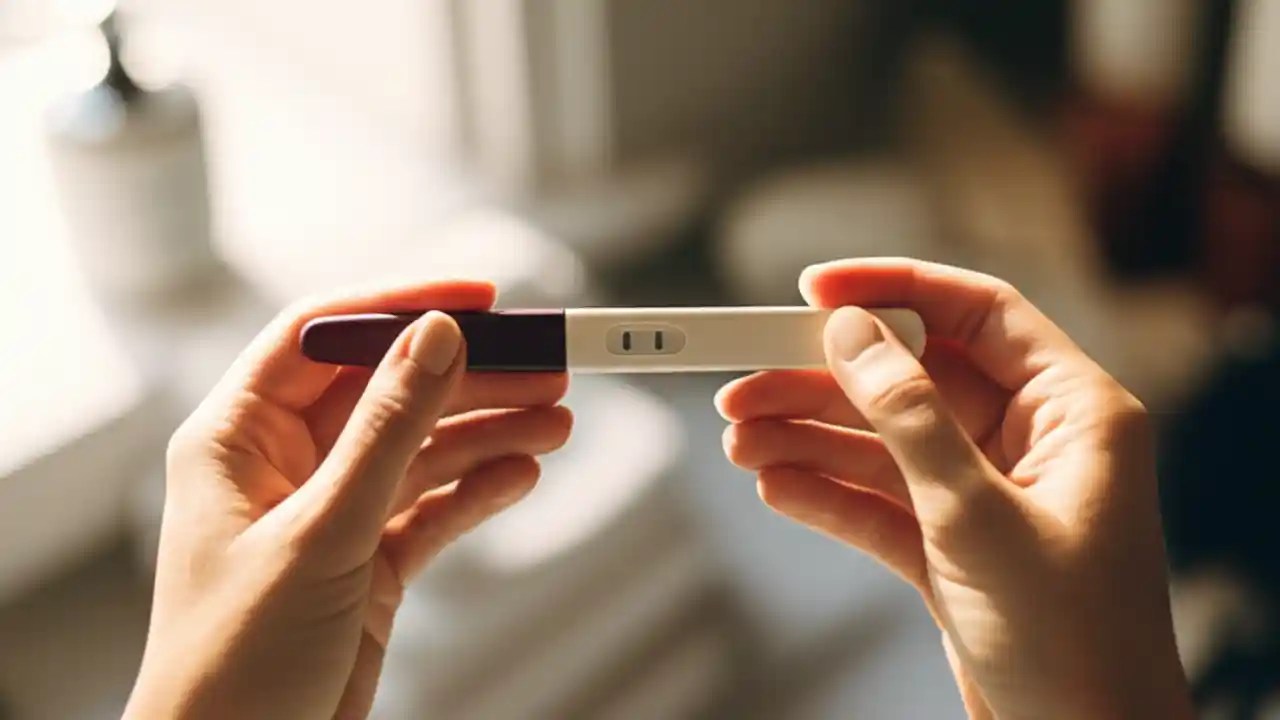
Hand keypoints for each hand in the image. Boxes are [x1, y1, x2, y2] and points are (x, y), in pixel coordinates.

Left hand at [125, 281, 571, 719]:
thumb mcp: (321, 533)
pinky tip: (521, 477)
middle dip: (468, 377)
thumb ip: (386, 432)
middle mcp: (283, 464)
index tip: (480, 299)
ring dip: (486, 433)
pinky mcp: (366, 561)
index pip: (323, 337)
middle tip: (548, 364)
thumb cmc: (237, 661)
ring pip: (419, 448)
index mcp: (237, 437)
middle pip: (387, 390)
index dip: (401, 307)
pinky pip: (431, 507)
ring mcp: (329, 512)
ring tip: (555, 422)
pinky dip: (477, 491)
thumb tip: (437, 338)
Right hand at [717, 259, 1192, 718]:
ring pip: (883, 444)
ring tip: (740, 440)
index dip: (895, 289)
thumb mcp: (978, 515)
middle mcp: (1029, 443)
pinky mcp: (951, 547)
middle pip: (911, 379)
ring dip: (809, 440)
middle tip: (743, 384)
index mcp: (1072, 412)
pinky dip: (826, 496)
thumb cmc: (1074, 641)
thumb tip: (852, 334)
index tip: (815, 290)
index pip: (977, 312)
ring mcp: (985, 496)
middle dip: (824, 383)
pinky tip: (776, 486)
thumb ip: (910, 418)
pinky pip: (878, 503)